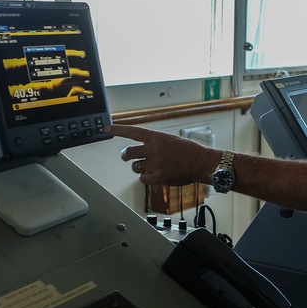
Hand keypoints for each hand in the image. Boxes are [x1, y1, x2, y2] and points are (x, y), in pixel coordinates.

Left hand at [104, 124, 218, 185]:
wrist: (201, 162)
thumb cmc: (188, 151)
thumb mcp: (169, 140)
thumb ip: (154, 143)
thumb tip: (141, 152)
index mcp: (156, 137)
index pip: (132, 131)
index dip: (117, 130)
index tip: (105, 129)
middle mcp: (154, 149)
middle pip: (128, 153)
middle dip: (125, 156)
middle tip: (127, 157)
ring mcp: (155, 163)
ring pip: (135, 167)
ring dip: (139, 168)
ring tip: (152, 167)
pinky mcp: (158, 177)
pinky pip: (142, 178)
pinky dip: (146, 178)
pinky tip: (156, 175)